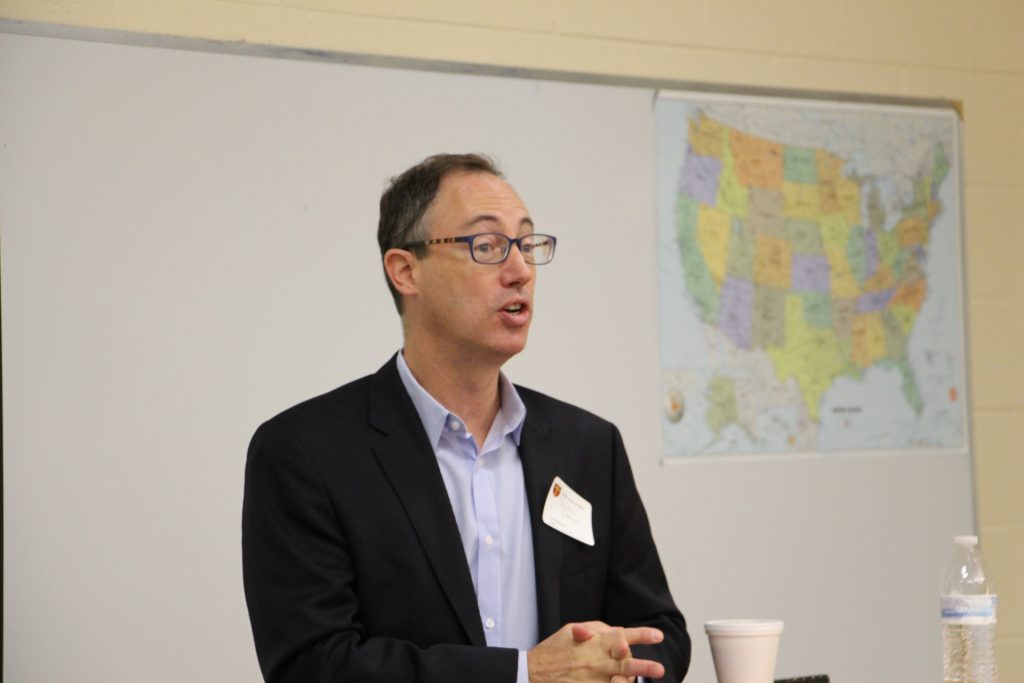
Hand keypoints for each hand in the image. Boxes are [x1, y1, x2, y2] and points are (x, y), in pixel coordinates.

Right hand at [528, 621, 664, 682]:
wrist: (533, 673)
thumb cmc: (553, 650)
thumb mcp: (571, 630)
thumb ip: (596, 629)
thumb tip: (617, 632)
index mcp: (594, 644)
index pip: (622, 636)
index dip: (642, 635)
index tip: (658, 635)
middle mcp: (596, 662)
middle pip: (626, 664)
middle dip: (645, 667)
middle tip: (660, 669)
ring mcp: (593, 680)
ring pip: (620, 681)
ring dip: (632, 682)